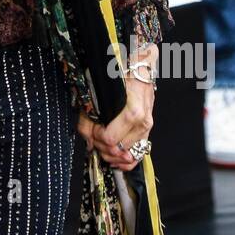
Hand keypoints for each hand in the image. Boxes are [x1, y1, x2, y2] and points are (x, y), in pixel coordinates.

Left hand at [77, 50, 156, 172]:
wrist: (141, 72)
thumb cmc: (122, 78)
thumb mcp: (101, 92)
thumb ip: (90, 115)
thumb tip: (87, 138)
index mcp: (133, 113)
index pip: (109, 138)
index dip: (94, 136)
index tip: (89, 128)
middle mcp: (142, 124)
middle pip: (115, 149)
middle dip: (99, 144)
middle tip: (92, 134)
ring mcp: (146, 130)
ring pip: (125, 156)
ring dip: (109, 152)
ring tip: (100, 142)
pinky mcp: (147, 134)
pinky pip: (136, 157)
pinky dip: (123, 162)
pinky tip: (112, 158)